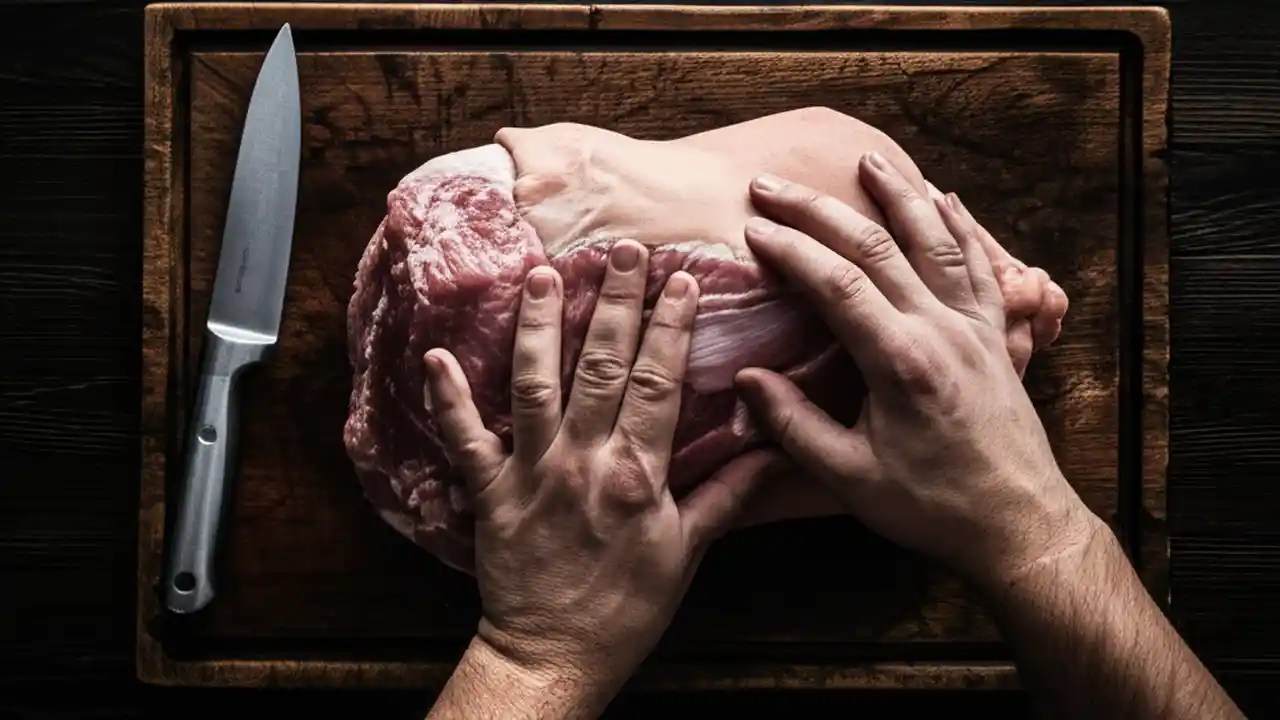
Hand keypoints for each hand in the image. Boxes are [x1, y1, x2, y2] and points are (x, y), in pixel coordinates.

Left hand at [423, 240, 765, 714]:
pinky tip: (436, 356)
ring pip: (534, 385)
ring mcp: (531, 473)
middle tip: (622, 250)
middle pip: (602, 367)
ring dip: (540, 327)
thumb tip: (772, 445)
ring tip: (545, 274)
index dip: (670, 326)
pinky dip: (448, 399)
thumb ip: (727, 494)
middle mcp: (584, 461)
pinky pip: (464, 439)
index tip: (679, 278)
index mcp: (638, 474)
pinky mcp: (489, 493)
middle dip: (615, 303)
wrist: (556, 655)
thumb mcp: (689, 553)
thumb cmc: (628, 607)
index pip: (660, 382)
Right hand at [734, 151, 1096, 589]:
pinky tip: (944, 199)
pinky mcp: (995, 336)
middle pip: (877, 248)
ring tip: (867, 160)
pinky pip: (978, 265)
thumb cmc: (932, 507)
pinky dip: (959, 226)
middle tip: (773, 184)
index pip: (836, 285)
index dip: (791, 250)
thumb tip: (747, 379)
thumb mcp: (851, 479)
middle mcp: (941, 330)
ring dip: (898, 196)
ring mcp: (975, 327)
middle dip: (819, 210)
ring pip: (936, 240)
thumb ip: (795, 426)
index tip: (753, 228)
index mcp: (901, 363)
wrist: (1019, 524)